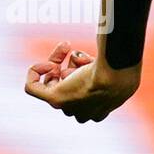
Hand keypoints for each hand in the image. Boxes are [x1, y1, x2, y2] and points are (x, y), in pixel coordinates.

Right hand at [24, 40, 139, 121]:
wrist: (116, 77)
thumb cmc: (121, 69)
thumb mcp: (117, 69)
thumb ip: (110, 63)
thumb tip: (109, 41)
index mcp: (98, 110)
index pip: (80, 89)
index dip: (77, 69)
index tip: (80, 57)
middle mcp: (82, 112)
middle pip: (68, 83)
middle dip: (69, 64)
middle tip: (72, 50)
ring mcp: (68, 106)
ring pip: (55, 80)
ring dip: (62, 63)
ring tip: (75, 56)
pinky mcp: (55, 99)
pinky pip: (32, 87)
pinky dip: (33, 72)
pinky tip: (47, 61)